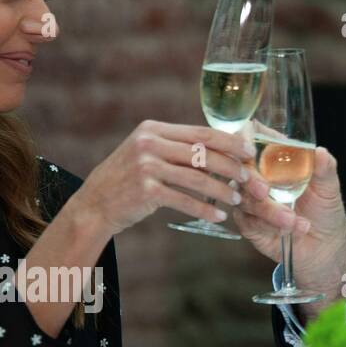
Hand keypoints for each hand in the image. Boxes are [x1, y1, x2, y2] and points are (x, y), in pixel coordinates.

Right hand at [67, 120, 250, 235]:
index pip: (201, 132)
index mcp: (154, 129)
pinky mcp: (145, 190)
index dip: (230, 142)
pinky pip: (184, 200)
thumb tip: (223, 149)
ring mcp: (145, 166)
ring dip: (222, 190)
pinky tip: (218, 216)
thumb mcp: (148, 153)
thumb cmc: (128, 179)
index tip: (250, 151)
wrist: (93, 204)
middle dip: (232, 166)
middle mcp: (149, 143)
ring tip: (237, 199)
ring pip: (197, 177)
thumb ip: (178, 148)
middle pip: (203, 153)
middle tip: (249, 179)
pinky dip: (205, 209)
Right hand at [232, 145, 345, 305]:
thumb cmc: (325, 210)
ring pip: (245, 197)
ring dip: (269, 211)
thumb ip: (325, 168)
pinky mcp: (247, 222)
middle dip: (252, 180)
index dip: (246, 137)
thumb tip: (320, 152)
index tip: (251, 148)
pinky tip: (287, 230)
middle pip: (240, 168)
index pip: (253, 137)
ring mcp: (250, 198)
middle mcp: (259, 175)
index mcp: (277, 158)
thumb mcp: (329, 187)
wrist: (323, 246)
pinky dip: (268, 225)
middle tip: (266, 192)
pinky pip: (248, 220)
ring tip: (294, 221)